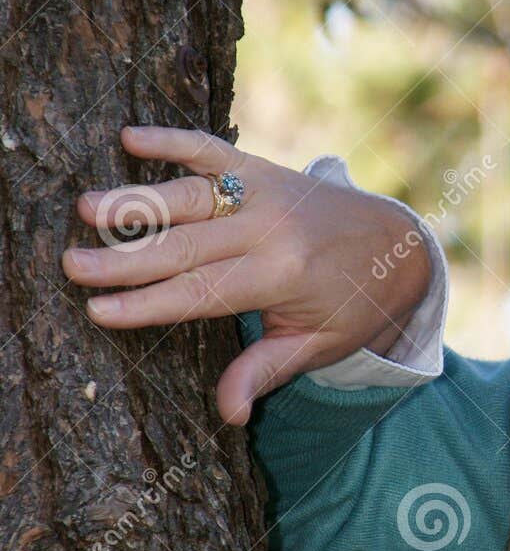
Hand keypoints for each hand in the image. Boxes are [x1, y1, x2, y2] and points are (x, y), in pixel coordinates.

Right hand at [61, 125, 432, 427]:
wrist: (396, 245)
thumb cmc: (352, 304)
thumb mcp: (319, 347)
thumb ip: (267, 370)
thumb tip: (230, 413)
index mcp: (283, 276)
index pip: (202, 293)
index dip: (148, 304)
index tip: (100, 311)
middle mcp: (271, 229)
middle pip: (185, 246)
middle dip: (125, 260)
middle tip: (72, 266)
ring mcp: (266, 191)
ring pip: (190, 195)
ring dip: (137, 201)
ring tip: (86, 209)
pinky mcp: (262, 168)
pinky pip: (212, 149)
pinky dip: (172, 139)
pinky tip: (129, 137)